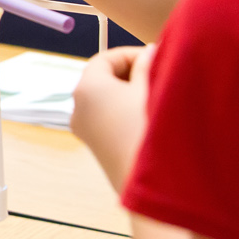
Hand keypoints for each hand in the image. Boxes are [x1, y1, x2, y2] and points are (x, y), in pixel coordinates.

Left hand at [72, 44, 154, 192]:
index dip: (132, 54)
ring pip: (107, 99)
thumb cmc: (150, 132)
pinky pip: (108, 118)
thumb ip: (148, 66)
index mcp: (86, 88)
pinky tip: (151, 117)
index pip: (105, 58)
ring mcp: (85, 130)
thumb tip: (150, 52)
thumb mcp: (151, 90)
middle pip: (103, 78)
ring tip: (159, 95)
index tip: (157, 57)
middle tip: (160, 74)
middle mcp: (78, 108)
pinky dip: (126, 111)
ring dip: (131, 93)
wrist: (151, 186)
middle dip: (132, 73)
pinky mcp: (96, 147)